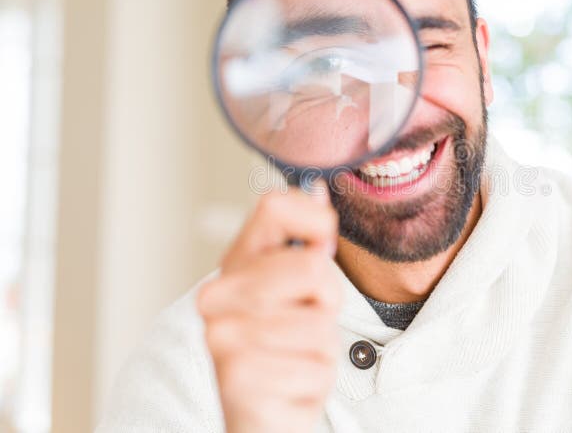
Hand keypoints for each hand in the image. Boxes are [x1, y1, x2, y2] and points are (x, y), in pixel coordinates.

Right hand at [197, 183, 342, 432]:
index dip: (317, 221)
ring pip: (320, 325)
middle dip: (327, 303)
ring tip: (295, 356)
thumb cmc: (279, 347)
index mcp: (235, 262)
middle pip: (312, 267)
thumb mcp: (295, 291)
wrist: (257, 415)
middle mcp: (216, 296)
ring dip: (322, 349)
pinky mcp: (239, 383)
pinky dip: (316, 382)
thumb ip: (305, 242)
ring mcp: (223, 339)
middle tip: (306, 322)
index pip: (275, 206)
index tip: (321, 246)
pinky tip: (290, 385)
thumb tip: (321, 189)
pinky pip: (317, 368)